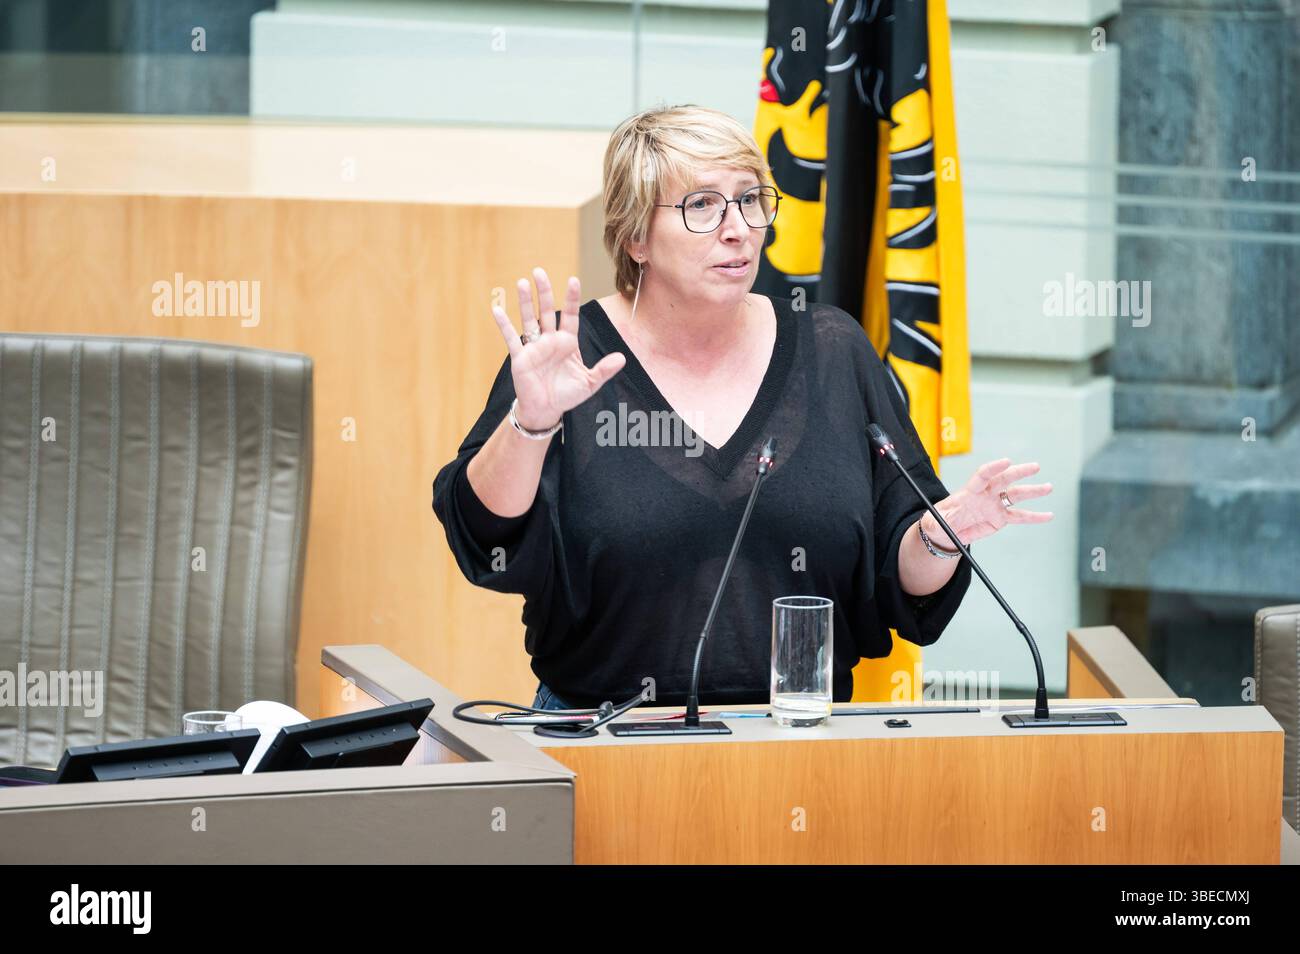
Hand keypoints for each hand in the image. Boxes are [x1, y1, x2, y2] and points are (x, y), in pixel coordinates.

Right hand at [490, 267, 625, 430]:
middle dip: (544, 292)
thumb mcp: (590, 383)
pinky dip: (504, 325)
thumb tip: (622, 358)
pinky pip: (511, 338)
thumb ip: (604, 370)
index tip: (573, 280)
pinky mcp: (520, 357)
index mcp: (568, 342)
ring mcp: (534, 347)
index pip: (570, 315)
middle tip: (539, 271)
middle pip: (546, 311)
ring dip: (525, 302)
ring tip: (522, 282)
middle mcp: (550, 340)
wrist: (546, 410)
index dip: (571, 298)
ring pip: (529, 319)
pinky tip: (497, 309)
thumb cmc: (567, 394)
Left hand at [921, 458, 1052, 547]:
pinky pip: (1020, 517)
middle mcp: (985, 494)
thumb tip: (938, 522)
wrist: (947, 532)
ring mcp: (995, 505)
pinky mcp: (1001, 518)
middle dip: (1019, 472)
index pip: (983, 475)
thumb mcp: (934, 521)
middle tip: (1034, 467)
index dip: (994, 468)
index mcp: (969, 490)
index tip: (1006, 461)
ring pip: (1016, 495)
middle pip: (1004, 480)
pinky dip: (1034, 517)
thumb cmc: (939, 521)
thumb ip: (937, 521)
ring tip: (1048, 487)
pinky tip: (1048, 515)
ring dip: (1033, 491)